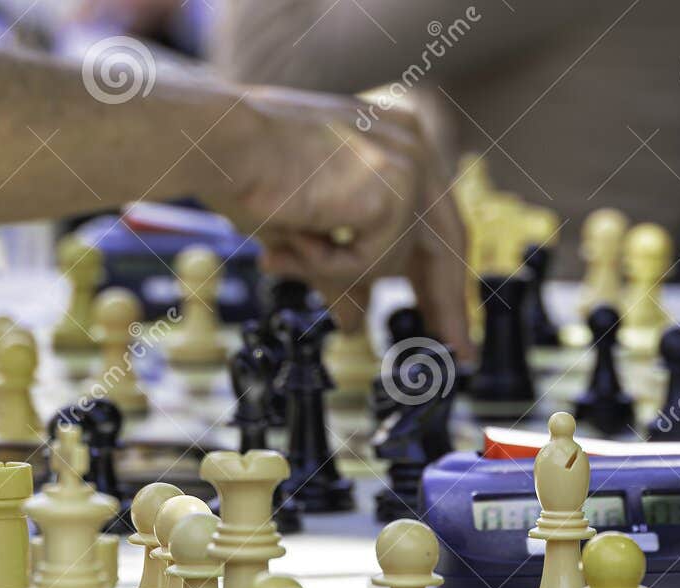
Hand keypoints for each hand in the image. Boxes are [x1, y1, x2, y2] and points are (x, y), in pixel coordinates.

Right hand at [210, 87, 467, 356]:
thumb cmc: (247, 175)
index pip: (434, 223)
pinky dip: (327, 265)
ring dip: (334, 272)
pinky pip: (371, 263)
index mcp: (397, 142)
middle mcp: (414, 143)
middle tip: (460, 354)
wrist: (220, 142)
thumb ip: (343, 272)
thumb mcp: (307, 233)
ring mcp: (409, 163)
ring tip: (288, 248)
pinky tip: (298, 236)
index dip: (442, 279)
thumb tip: (357, 322)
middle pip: (448, 244)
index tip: (451, 326)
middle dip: (447, 305)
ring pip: (392, 262)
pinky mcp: (394, 187)